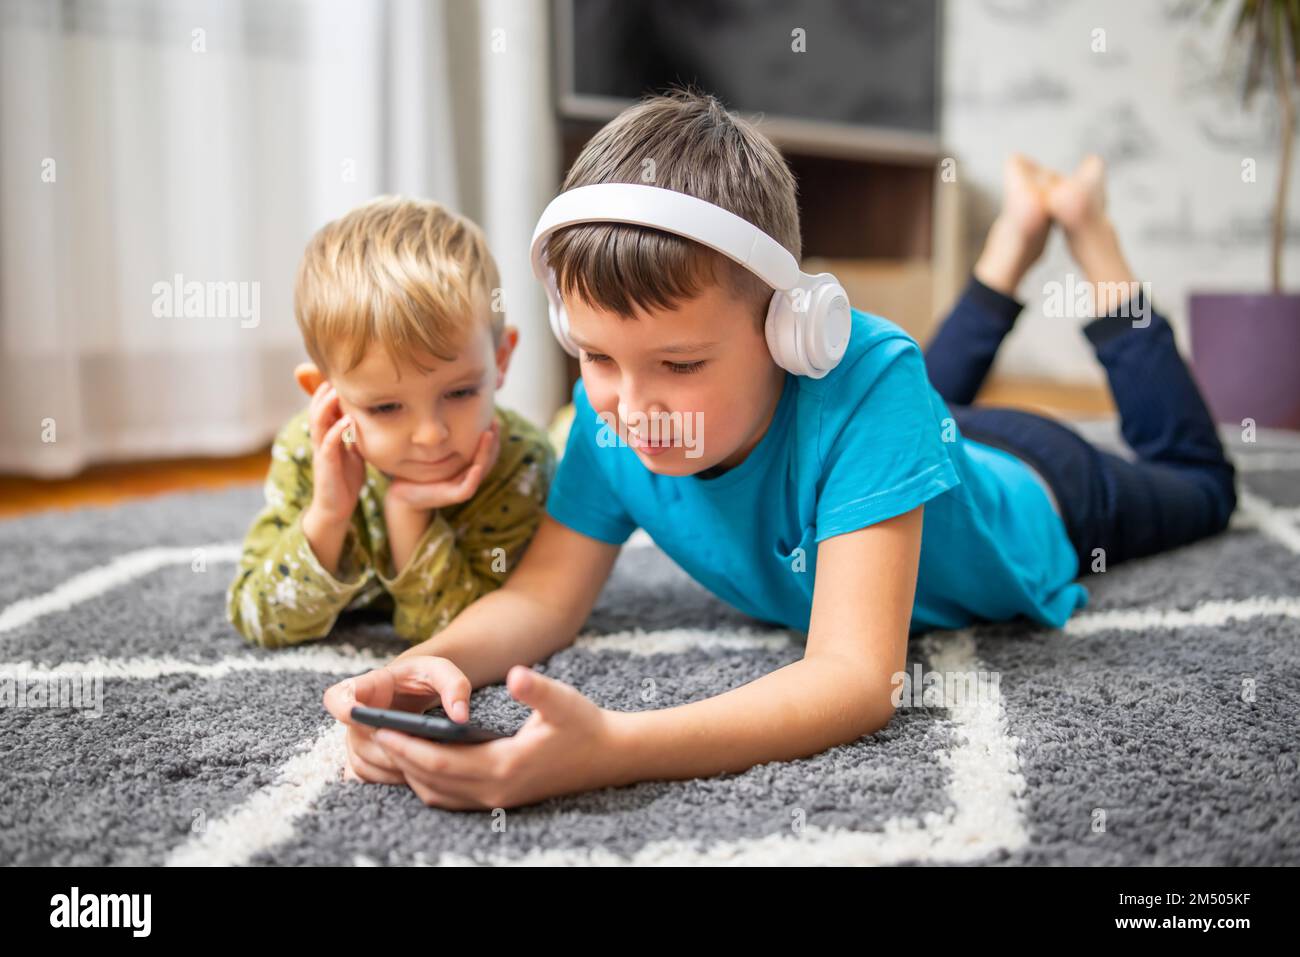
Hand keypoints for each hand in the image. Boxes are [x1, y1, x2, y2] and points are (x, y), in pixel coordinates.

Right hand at [307, 381, 365, 524]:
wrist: (336, 509)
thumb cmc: (345, 480)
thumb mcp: (353, 451)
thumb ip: (356, 435)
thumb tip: (368, 417)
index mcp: (328, 435)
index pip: (325, 407)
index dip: (330, 390)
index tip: (344, 374)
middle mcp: (321, 440)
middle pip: (317, 408)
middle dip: (324, 391)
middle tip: (336, 374)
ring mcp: (321, 451)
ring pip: (318, 422)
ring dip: (326, 405)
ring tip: (336, 390)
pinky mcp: (325, 465)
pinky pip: (328, 444)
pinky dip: (336, 431)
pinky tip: (347, 420)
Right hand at [322, 657, 472, 784]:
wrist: (416, 689)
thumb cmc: (425, 677)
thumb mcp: (443, 671)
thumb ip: (455, 687)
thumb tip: (460, 718)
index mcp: (368, 687)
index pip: (337, 697)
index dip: (341, 708)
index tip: (357, 715)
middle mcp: (354, 716)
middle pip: (357, 740)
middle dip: (388, 749)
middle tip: (419, 750)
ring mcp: (356, 740)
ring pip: (361, 763)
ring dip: (391, 769)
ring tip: (422, 765)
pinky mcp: (362, 759)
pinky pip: (366, 777)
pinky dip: (387, 780)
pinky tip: (410, 775)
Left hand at [371, 665, 620, 809]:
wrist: (611, 757)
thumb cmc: (585, 725)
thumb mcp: (563, 700)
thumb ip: (537, 689)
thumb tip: (517, 673)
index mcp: (505, 767)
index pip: (441, 763)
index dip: (408, 748)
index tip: (381, 731)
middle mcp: (496, 791)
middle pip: (432, 783)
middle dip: (399, 760)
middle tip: (371, 737)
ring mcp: (498, 800)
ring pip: (438, 796)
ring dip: (411, 774)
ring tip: (389, 747)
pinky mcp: (501, 800)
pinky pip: (452, 799)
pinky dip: (429, 784)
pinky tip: (419, 764)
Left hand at [385, 418, 500, 511]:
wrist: (403, 492)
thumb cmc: (418, 467)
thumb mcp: (432, 447)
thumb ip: (441, 431)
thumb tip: (445, 401)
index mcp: (467, 464)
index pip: (487, 448)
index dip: (492, 434)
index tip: (492, 416)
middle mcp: (468, 474)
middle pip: (489, 457)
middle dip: (493, 439)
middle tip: (494, 421)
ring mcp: (462, 485)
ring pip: (482, 470)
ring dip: (486, 453)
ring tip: (488, 435)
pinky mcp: (452, 496)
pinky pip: (468, 488)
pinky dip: (474, 478)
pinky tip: (476, 466)